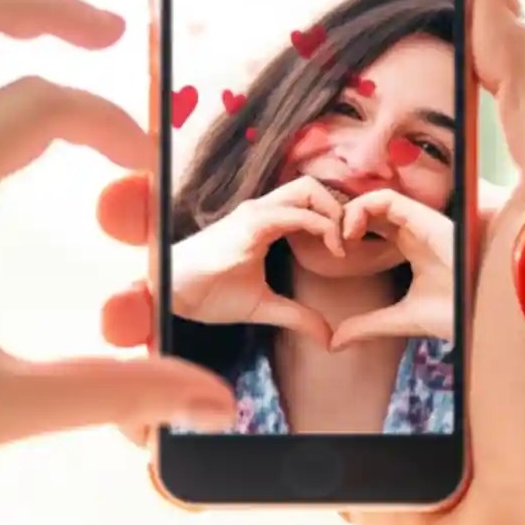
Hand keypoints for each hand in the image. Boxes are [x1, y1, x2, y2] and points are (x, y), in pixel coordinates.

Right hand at [95, 0, 524, 524]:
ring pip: (218, 331)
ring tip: (117, 313)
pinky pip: (227, 427)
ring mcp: (337, 373)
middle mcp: (371, 293)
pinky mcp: (317, 443)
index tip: (162, 121)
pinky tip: (128, 402)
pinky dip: (164, 415)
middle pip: (241, 248)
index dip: (228, 150)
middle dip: (166, 226)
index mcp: (421, 230)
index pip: (302, 171)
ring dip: (149, 315)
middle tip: (116, 211)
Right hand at [169, 174, 346, 345]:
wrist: (173, 294)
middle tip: (350, 242)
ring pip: (309, 190)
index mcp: (265, 221)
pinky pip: (297, 213)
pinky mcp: (252, 224)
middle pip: (312, 186)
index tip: (346, 253)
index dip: (334, 220)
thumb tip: (328, 338)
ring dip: (335, 213)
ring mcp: (256, 213)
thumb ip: (297, 316)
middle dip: (340, 208)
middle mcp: (262, 209)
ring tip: (343, 246)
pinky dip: (323, 226)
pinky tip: (334, 251)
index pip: (309, 202)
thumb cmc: (208, 294)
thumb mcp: (264, 307)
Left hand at [330, 188, 454, 347]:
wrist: (483, 316)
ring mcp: (420, 222)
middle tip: (332, 243)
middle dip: (345, 219)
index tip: (336, 256)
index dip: (349, 233)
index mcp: (410, 247)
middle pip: (373, 209)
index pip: (374, 225)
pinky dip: (363, 208)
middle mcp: (414, 230)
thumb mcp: (399, 319)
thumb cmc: (453, 314)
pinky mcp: (425, 218)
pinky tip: (351, 233)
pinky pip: (387, 198)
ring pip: (377, 198)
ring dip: (351, 212)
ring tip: (341, 238)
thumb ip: (367, 326)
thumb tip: (334, 343)